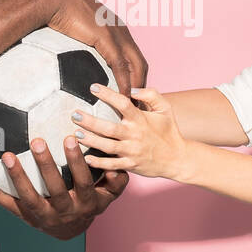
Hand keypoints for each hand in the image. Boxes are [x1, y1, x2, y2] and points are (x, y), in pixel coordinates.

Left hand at [0, 134, 128, 240]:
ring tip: (7, 155)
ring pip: (29, 198)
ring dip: (17, 177)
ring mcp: (43, 216)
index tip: (70, 137)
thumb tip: (115, 166)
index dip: (76, 162)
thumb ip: (116, 180)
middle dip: (45, 165)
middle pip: (54, 189)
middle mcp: (64, 210)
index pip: (83, 181)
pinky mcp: (26, 217)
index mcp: (85, 202)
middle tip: (36, 141)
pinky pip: (9, 206)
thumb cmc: (90, 201)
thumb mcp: (108, 194)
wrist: (71, 230)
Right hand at [26, 0, 148, 96]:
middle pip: (140, 62)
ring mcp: (116, 34)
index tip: (130, 91)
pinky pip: (121, 66)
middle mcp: (120, 30)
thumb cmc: (57, 8)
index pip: (132, 54)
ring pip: (136, 66)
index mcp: (114, 27)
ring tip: (133, 105)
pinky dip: (125, 83)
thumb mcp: (73, 25)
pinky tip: (123, 97)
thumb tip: (69, 52)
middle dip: (141, 84)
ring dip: (136, 87)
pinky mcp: (107, 39)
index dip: (134, 73)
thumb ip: (78, 39)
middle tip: (136, 103)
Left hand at [72, 85, 193, 181]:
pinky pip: (112, 165)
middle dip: (90, 121)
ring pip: (107, 146)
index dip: (107, 94)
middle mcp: (135, 135)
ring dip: (90, 140)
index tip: (93, 87)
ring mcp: (132, 151)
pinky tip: (85, 158)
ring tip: (76, 134)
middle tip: (74, 115)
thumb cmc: (169, 131)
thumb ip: (151, 94)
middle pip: (108, 127)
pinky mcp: (131, 165)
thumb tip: (132, 89)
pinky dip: (98, 163)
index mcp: (141, 119)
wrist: (177, 158)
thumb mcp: (165, 108)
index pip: (123, 104)